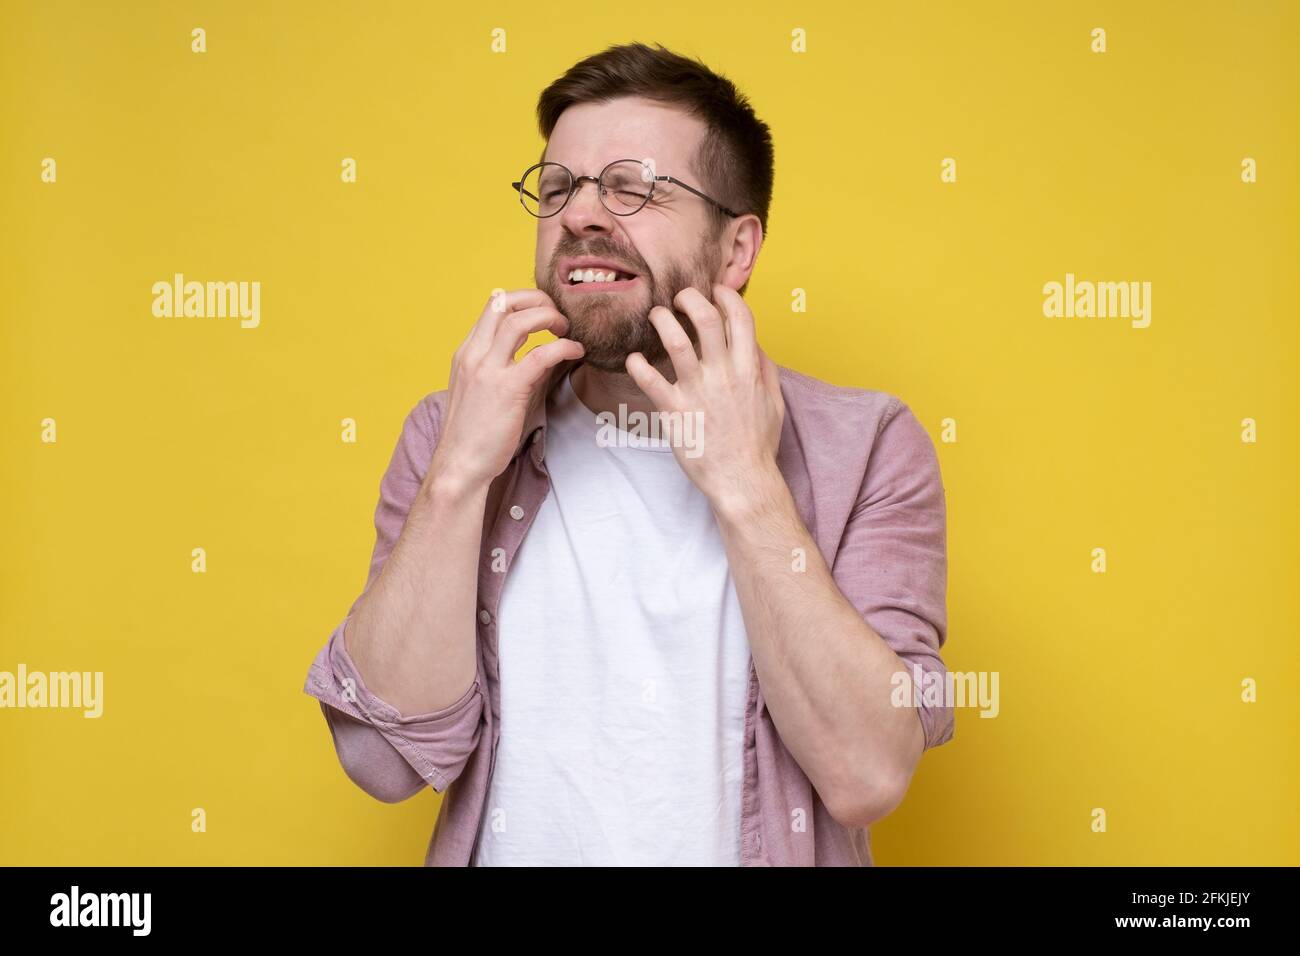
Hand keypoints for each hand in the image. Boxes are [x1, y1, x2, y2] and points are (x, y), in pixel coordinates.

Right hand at [428, 289, 583, 492]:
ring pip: (519, 321)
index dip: (523, 301)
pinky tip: (576, 351)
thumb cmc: (473, 435)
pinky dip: (564, 347)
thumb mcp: (480, 392)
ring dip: (549, 317)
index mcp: (466, 353)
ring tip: (567, 329)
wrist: (459, 467)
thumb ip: (502, 368)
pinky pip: (541, 355)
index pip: (492, 306)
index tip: (544, 312)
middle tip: (559, 315)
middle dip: (537, 299)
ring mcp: (487, 370)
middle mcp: (473, 355)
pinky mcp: (507, 389)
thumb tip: (537, 356)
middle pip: (504, 302)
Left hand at [625, 284, 784, 513]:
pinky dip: (637, 365)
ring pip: (675, 341)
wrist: (742, 480)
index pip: (740, 317)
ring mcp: (698, 392)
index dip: (726, 296)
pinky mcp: (675, 412)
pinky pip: (650, 380)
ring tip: (656, 316)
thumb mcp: (774, 402)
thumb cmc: (758, 444)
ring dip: (662, 320)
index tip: (715, 291)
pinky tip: (634, 360)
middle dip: (690, 298)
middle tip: (679, 298)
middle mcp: (724, 374)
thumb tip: (755, 344)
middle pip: (706, 318)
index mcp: (749, 369)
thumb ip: (765, 369)